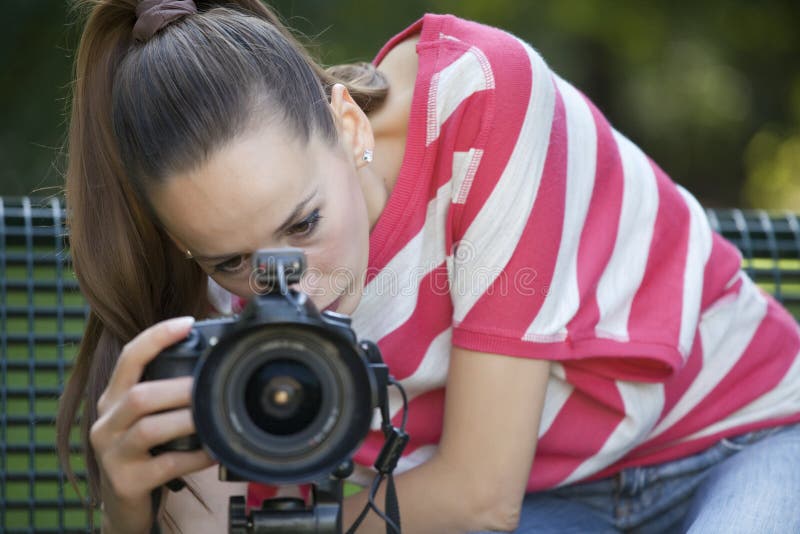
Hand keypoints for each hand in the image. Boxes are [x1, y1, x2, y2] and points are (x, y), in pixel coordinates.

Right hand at [89, 316, 215, 533]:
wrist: (123, 505)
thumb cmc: (145, 452)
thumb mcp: (146, 417)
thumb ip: (167, 390)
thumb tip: (211, 357)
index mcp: (112, 400)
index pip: (128, 358)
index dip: (156, 337)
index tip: (187, 323)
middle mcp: (106, 423)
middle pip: (139, 395)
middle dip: (179, 388)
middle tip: (211, 384)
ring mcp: (112, 454)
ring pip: (148, 428)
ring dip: (187, 419)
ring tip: (213, 415)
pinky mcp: (126, 483)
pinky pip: (166, 464)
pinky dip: (195, 456)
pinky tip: (214, 450)